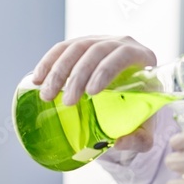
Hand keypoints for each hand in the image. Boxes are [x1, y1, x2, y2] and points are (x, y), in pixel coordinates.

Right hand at [33, 35, 156, 152]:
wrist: (132, 98)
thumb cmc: (141, 111)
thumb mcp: (146, 130)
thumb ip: (140, 140)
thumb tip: (121, 143)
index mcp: (142, 57)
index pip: (122, 56)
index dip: (105, 71)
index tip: (91, 93)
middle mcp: (121, 43)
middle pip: (96, 51)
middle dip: (78, 76)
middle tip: (67, 102)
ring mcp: (100, 41)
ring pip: (76, 47)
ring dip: (58, 70)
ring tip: (47, 95)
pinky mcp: (82, 45)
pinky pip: (62, 49)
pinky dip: (48, 62)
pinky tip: (37, 79)